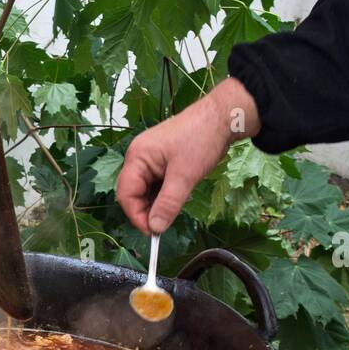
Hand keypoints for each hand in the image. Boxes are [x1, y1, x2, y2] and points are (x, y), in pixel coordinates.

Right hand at [116, 78, 260, 234]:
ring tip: (175, 207)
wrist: (223, 117)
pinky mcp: (161, 160)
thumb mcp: (185, 176)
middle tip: (164, 223)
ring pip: (145, 190)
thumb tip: (155, 228)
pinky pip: (155, 183)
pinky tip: (178, 196)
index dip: (137, 216)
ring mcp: (149, 158)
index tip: (154, 232)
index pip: (126, 194)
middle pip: (133, 192)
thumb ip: (168, 204)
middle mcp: (138, 157)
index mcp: (137, 157)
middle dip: (146, 210)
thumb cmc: (201, 140)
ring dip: (157, 203)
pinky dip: (164, 194)